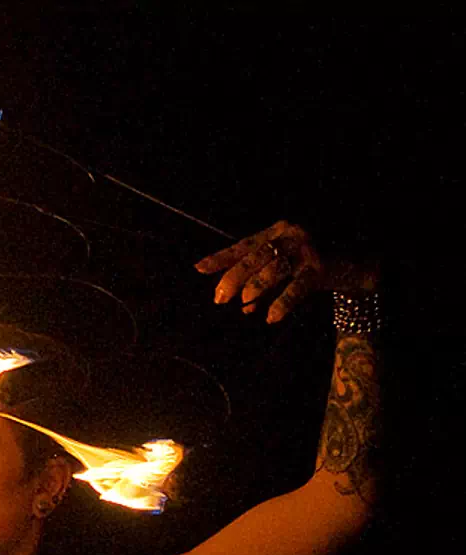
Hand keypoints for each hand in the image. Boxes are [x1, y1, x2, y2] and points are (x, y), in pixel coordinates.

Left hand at [194, 220, 376, 323]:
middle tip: (219, 299)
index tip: (198, 268)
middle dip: (233, 278)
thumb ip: (264, 287)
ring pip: (273, 269)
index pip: (243, 246)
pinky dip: (282, 303)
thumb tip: (242, 308)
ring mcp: (306, 249)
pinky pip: (297, 287)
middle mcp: (290, 235)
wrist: (359, 260)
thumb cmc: (317, 263)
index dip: (221, 258)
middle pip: (254, 257)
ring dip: (255, 288)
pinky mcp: (321, 266)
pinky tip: (269, 318)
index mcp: (277, 232)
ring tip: (243, 304)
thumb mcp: (287, 272)